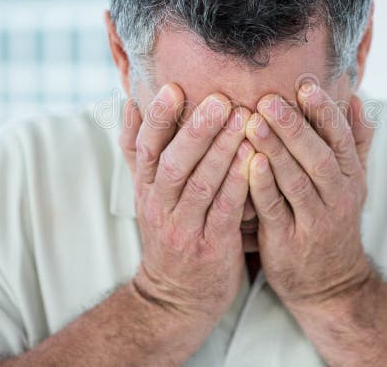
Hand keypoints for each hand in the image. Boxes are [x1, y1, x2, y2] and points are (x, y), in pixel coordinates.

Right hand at [119, 83, 253, 327]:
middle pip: (172, 162)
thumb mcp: (147, 194)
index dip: (158, 118)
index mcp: (145, 188)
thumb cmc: (169, 234)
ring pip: (200, 184)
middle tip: (219, 99)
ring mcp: (183, 228)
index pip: (144, 148)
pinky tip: (254, 159)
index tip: (173, 87)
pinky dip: (238, 184)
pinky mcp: (210, 247)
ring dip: (222, 150)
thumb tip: (131, 103)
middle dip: (196, 129)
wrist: (174, 299)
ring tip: (243, 119)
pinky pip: (224, 212)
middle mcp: (159, 206)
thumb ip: (142, 152)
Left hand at [244, 82, 374, 311]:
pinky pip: (276, 211)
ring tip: (252, 122)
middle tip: (268, 100)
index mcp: (351, 176)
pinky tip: (249, 164)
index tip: (305, 86)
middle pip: (319, 157)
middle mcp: (338, 197)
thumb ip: (355, 142)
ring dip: (275, 151)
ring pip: (297, 182)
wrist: (330, 284)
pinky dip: (263, 187)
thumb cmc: (334, 222)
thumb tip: (357, 99)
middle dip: (294, 127)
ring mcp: (315, 221)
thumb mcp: (353, 183)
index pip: (342, 139)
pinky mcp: (290, 241)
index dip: (324, 112)